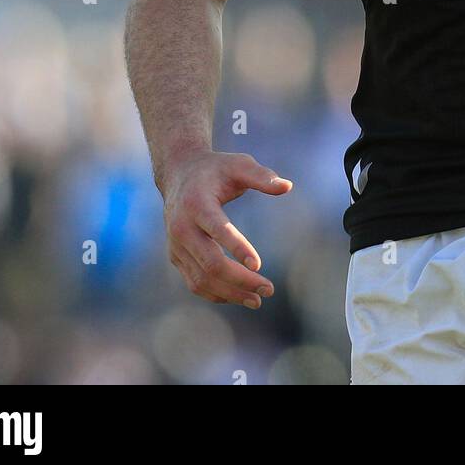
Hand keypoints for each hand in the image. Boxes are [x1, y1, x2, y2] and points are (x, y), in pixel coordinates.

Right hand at [160, 150, 292, 308]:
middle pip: (210, 262)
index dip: (238, 248)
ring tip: (258, 300)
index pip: (217, 230)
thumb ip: (262, 176)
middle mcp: (181, 227)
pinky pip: (195, 282)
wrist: (179, 174)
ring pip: (201, 279)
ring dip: (230, 293)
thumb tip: (288, 187)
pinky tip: (240, 296)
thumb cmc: (217, 169)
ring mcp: (176, 245)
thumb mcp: (240, 164)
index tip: (259, 266)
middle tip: (269, 289)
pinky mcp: (176, 256)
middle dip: (240, 280)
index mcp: (197, 203)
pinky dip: (216, 294)